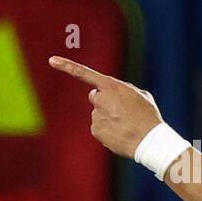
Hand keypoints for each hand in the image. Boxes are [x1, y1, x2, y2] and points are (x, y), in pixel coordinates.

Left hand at [49, 56, 163, 158]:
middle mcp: (100, 100)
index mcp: (112, 87)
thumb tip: (113, 95)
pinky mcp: (95, 131)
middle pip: (96, 97)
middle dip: (105, 101)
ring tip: (126, 124)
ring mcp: (96, 116)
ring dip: (109, 117)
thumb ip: (123, 90)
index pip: (85, 73)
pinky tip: (121, 133)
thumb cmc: (148, 116)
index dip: (67, 66)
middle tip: (122, 110)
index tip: (52, 60)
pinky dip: (108, 130)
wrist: (149, 140)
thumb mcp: (140, 95)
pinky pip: (99, 127)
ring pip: (99, 114)